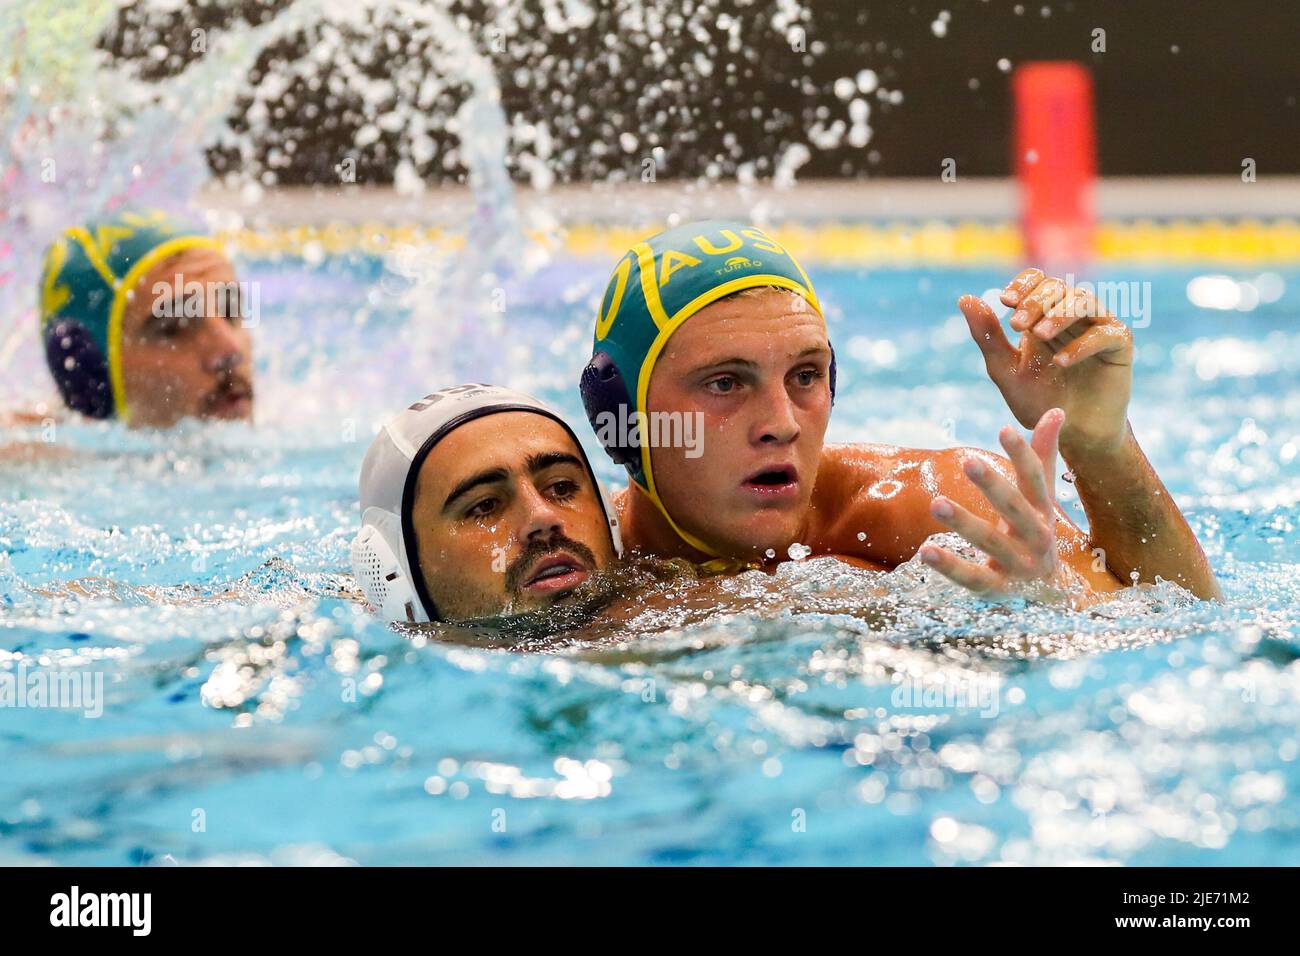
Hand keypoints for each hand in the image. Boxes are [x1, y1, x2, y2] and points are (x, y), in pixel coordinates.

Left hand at [919, 408, 1066, 597]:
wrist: (1053, 593)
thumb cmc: (1037, 530)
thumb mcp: (1042, 496)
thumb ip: (1043, 455)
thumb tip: (1055, 410)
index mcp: (1044, 510)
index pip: (1035, 478)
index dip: (1022, 454)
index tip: (1004, 429)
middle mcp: (1036, 536)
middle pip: (1015, 508)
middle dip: (994, 485)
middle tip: (969, 461)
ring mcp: (1018, 564)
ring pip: (991, 542)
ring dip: (964, 523)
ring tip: (936, 502)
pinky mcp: (998, 588)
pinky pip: (972, 577)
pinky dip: (950, 567)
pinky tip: (925, 552)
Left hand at [959, 268, 1132, 459]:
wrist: (1070, 435)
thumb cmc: (1038, 401)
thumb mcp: (1005, 369)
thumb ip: (987, 336)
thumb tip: (964, 298)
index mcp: (1044, 315)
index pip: (1038, 280)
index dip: (1023, 285)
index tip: (1006, 301)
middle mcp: (1073, 316)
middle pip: (1059, 288)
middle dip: (1036, 302)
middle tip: (1017, 325)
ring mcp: (1098, 327)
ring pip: (1084, 301)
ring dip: (1059, 314)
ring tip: (1039, 335)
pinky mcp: (1119, 346)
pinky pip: (1106, 332)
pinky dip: (1083, 343)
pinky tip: (1061, 361)